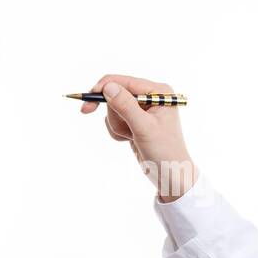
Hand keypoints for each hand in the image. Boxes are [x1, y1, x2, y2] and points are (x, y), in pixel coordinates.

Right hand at [81, 74, 198, 200]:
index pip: (123, 82)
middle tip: (126, 132)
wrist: (170, 175)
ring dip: (118, 126)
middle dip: (116, 116)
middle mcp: (150, 96)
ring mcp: (142, 109)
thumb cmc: (164, 152)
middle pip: (115, 95)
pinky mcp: (135, 121)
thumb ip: (126, 106)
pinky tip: (130, 140)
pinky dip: (118, 132)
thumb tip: (108, 86)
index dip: (103, 90)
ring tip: (132, 137)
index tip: (87, 106)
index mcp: (158, 91)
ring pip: (113, 109)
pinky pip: (116, 120)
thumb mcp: (144, 128)